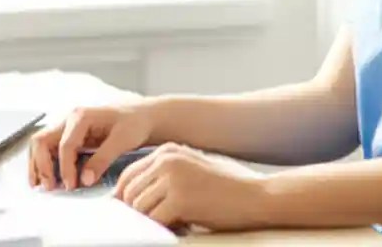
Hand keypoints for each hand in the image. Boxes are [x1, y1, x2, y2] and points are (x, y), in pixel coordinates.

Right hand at [28, 102, 156, 190]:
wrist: (142, 116)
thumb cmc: (134, 123)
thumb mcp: (122, 141)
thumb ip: (102, 159)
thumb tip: (84, 179)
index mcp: (81, 116)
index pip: (64, 145)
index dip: (65, 168)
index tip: (71, 186)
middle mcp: (69, 119)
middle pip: (42, 141)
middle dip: (41, 165)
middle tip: (49, 187)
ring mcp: (67, 127)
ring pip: (41, 144)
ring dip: (38, 165)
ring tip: (41, 186)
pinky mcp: (69, 136)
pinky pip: (49, 148)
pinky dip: (45, 163)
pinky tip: (48, 178)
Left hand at [113, 142, 270, 232]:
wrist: (257, 196)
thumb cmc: (229, 187)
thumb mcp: (193, 170)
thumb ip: (165, 176)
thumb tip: (136, 197)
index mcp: (168, 150)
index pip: (128, 175)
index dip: (124, 197)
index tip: (128, 213)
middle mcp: (167, 160)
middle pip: (129, 193)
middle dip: (137, 212)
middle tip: (155, 222)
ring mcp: (172, 178)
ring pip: (138, 208)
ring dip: (150, 221)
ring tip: (172, 223)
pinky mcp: (179, 199)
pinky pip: (153, 221)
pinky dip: (161, 230)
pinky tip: (180, 227)